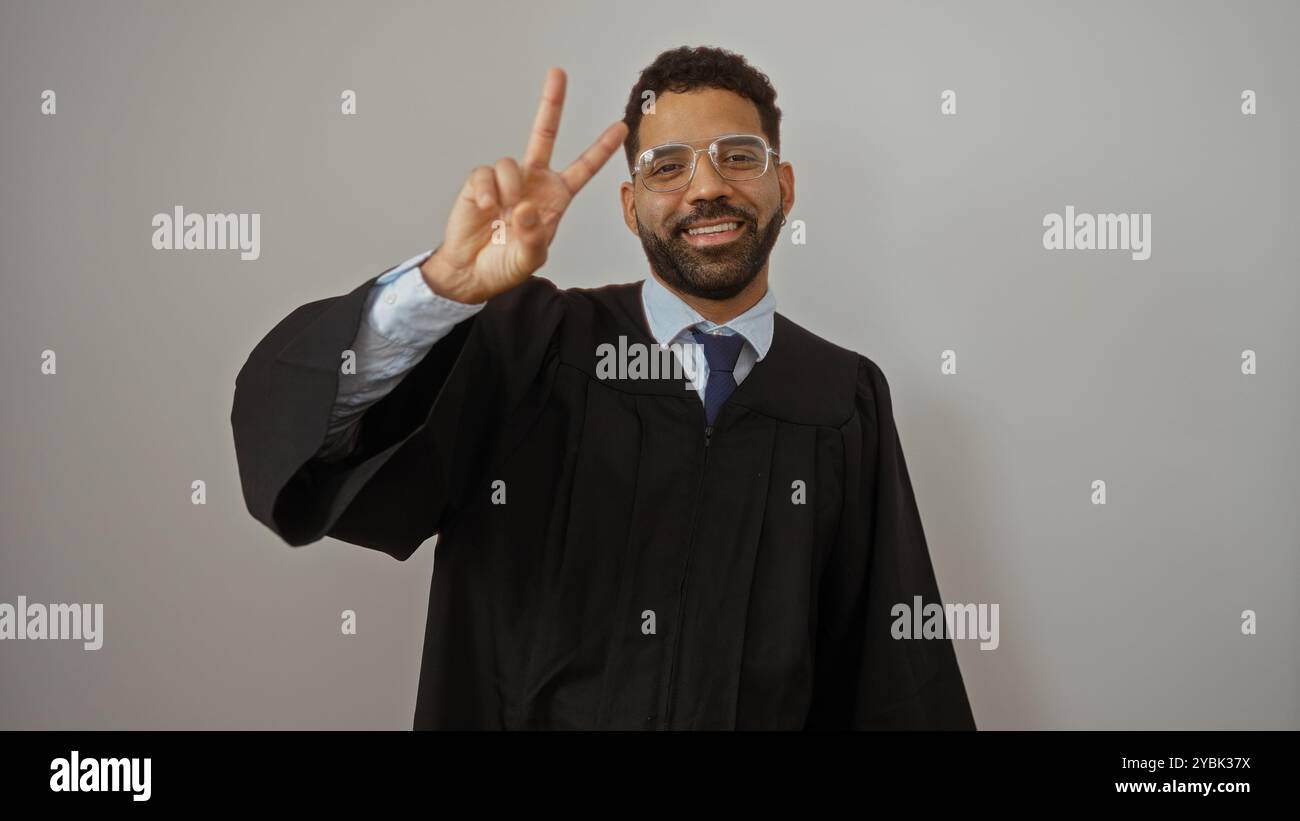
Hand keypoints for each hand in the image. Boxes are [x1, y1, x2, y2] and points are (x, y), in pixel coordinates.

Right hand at [420, 67, 628, 303]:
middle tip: (558, 72)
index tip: (621, 127)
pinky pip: (485, 174)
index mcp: (555, 197)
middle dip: (551, 103)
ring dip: (508, 190)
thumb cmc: (506, 264)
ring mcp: (506, 180)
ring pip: (511, 163)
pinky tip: (487, 210)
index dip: (601, 149)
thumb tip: (524, 207)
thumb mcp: (531, 258)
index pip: (583, 168)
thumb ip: (534, 237)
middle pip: (544, 134)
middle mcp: (533, 182)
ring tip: (501, 213)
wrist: (472, 272)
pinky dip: (487, 192)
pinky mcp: (480, 182)